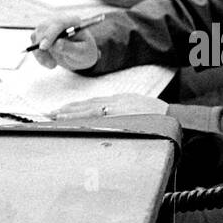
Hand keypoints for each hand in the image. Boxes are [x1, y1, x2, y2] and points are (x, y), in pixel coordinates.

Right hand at [31, 13, 100, 70]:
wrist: (80, 56)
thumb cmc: (84, 52)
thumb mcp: (82, 53)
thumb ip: (71, 48)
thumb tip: (57, 43)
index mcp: (73, 21)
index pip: (59, 23)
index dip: (50, 34)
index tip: (43, 47)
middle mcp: (59, 20)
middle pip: (44, 28)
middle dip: (43, 46)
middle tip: (51, 64)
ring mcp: (49, 27)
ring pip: (36, 36)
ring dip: (41, 54)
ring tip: (53, 65)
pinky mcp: (41, 35)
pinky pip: (34, 44)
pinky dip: (39, 56)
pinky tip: (49, 62)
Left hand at [48, 94, 168, 119]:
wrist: (173, 117)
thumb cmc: (158, 118)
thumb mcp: (139, 113)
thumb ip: (125, 115)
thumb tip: (112, 121)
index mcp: (120, 101)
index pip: (93, 103)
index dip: (76, 107)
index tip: (61, 110)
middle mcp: (116, 101)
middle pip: (87, 104)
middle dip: (67, 109)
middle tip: (49, 113)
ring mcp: (116, 107)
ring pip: (88, 109)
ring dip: (69, 112)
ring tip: (54, 115)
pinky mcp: (118, 113)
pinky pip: (94, 115)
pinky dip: (79, 115)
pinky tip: (69, 118)